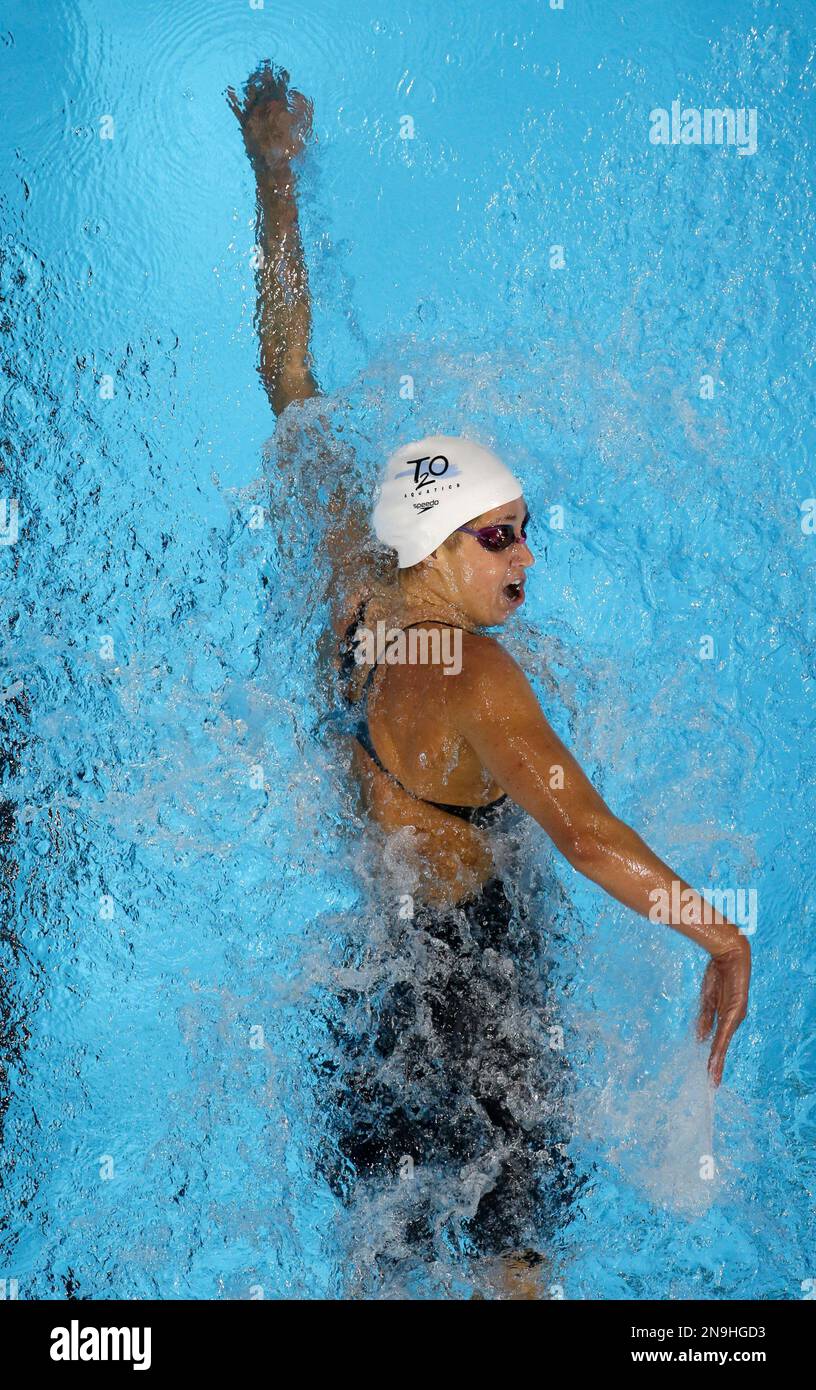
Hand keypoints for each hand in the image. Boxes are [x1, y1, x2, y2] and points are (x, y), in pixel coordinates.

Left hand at [227, 62, 312, 178]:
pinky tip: (229, 91)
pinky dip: (233, 101)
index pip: (279, 90)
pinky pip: (238, 112)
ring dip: (253, 84)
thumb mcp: (301, 132)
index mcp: (277, 110)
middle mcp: (263, 111)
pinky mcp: (246, 128)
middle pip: (265, 90)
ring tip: (254, 74)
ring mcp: (252, 119)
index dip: (282, 80)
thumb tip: (295, 95)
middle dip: (266, 78)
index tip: (283, 72)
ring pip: (251, 97)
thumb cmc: (290, 154)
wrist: (273, 173)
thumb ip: (300, 111)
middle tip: (266, 65)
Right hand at [696, 934, 750, 1086]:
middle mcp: (733, 1020)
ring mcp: (735, 1016)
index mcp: (726, 1017)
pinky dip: (719, 1045)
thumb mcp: (708, 1000)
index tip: (710, 1074)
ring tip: (712, 1076)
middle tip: (712, 1082)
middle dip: (717, 1065)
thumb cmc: (718, 974)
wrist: (728, 954)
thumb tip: (701, 1039)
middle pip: (722, 1047)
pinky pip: (724, 1031)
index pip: (719, 1041)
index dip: (715, 1058)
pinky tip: (715, 1055)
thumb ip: (705, 1019)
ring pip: (724, 1042)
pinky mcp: (736, 1010)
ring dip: (718, 1060)